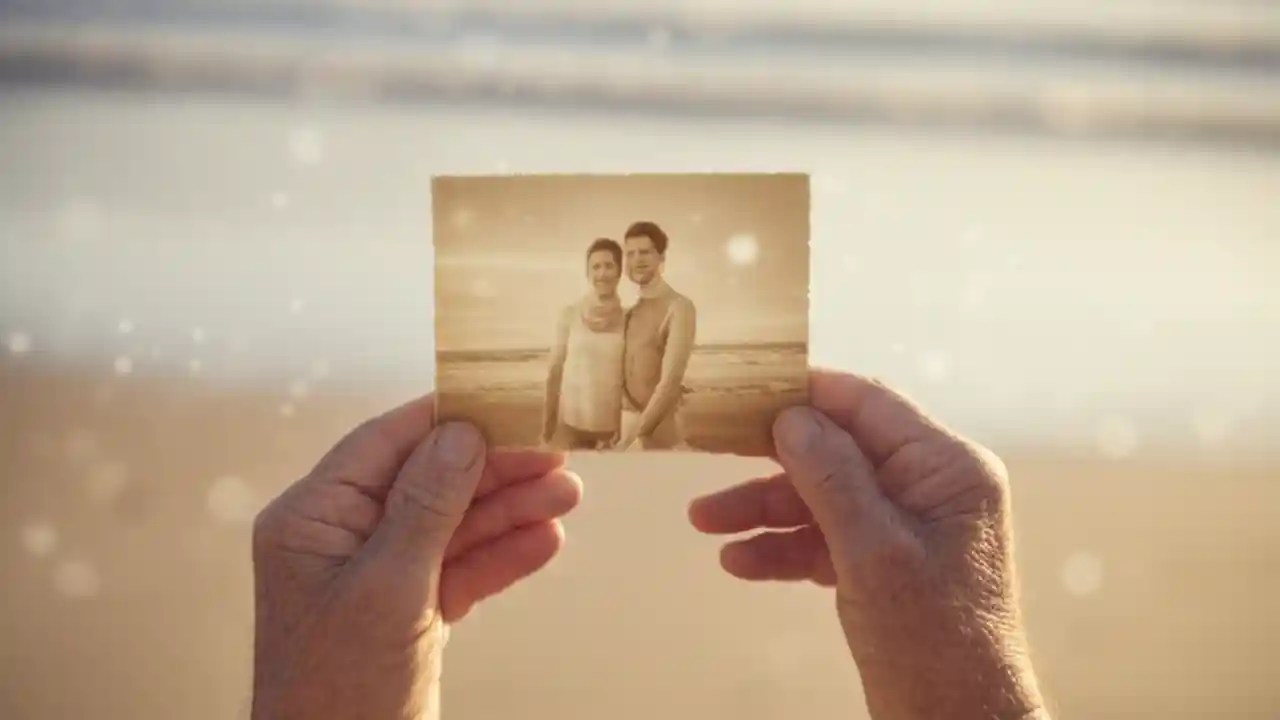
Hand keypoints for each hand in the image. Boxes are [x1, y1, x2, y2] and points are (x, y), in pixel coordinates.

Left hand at [252, 395, 581, 719]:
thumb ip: (426, 508)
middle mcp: (343, 539)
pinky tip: (545, 539)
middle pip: (429, 482)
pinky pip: (462, 569)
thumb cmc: (334, 691)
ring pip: (453, 526)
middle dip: (494, 470)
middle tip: (555, 452)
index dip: (447, 420)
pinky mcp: (411, 612)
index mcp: (312, 520)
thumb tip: (460, 434)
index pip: (385, 445)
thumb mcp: (386, 589)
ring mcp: (380, 575)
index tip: (504, 400)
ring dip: (510, 510)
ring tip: (568, 493)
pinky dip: (503, 556)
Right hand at [688, 370, 1046, 719]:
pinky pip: (825, 539)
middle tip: (706, 446)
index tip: (742, 388)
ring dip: (763, 508)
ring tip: (705, 521)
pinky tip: (740, 561)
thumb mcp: (874, 552)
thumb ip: (833, 477)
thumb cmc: (934, 644)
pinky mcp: (885, 566)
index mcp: (948, 468)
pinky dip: (782, 548)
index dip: (803, 391)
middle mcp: (930, 488)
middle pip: (835, 450)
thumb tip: (792, 416)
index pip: (866, 403)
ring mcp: (906, 527)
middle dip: (769, 457)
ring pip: (821, 497)